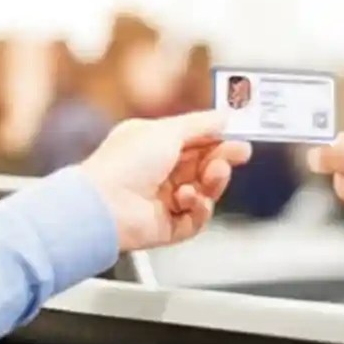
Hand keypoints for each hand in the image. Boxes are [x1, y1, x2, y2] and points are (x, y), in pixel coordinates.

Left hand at [80, 111, 251, 251]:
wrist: (104, 205)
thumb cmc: (124, 163)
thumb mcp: (168, 130)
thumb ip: (201, 124)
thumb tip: (223, 117)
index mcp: (153, 146)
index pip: (194, 142)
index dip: (217, 139)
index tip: (238, 136)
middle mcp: (157, 173)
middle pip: (202, 167)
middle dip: (221, 160)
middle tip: (238, 155)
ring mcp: (162, 201)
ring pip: (204, 192)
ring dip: (213, 182)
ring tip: (212, 175)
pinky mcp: (166, 227)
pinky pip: (196, 218)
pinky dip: (200, 208)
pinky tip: (190, 199)